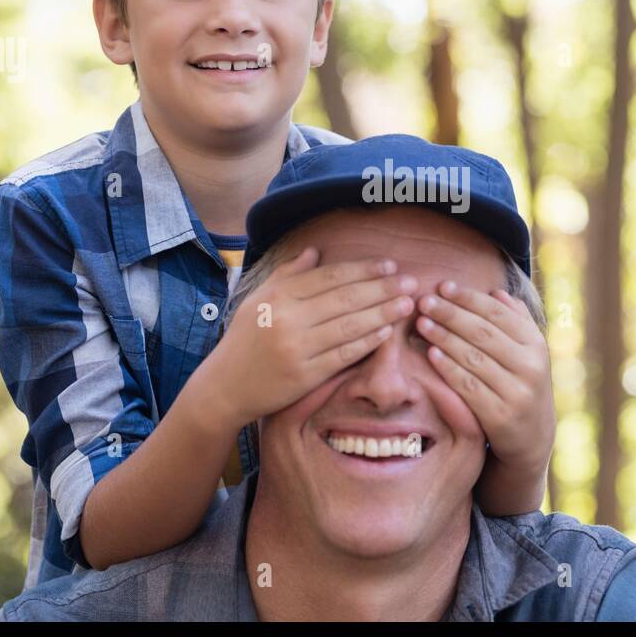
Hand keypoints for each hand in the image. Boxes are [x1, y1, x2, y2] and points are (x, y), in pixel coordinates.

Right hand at [205, 247, 419, 428]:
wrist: (225, 385)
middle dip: (382, 289)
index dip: (363, 270)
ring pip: (349, 326)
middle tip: (410, 282)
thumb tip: (316, 250)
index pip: (330, 276)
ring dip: (383, 313)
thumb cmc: (245, 338)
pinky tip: (387, 332)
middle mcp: (288, 318)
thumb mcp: (258, 299)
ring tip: (407, 304)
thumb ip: (288, 274)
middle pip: (345, 298)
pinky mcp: (304, 376)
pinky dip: (367, 342)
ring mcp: (297, 348)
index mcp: (278, 295)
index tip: (390, 266)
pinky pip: (343, 355)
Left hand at [415, 281, 554, 475]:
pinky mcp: (499, 416)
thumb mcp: (527, 352)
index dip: (469, 298)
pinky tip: (431, 353)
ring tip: (421, 323)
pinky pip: (468, 386)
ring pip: (473, 357)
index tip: (443, 286)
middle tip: (424, 301)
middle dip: (450, 314)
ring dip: (444, 337)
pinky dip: (448, 367)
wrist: (532, 437)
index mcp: (536, 344)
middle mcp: (530, 366)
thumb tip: (496, 292)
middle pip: (483, 333)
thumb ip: (516, 321)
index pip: (499, 314)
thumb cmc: (521, 383)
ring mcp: (516, 392)